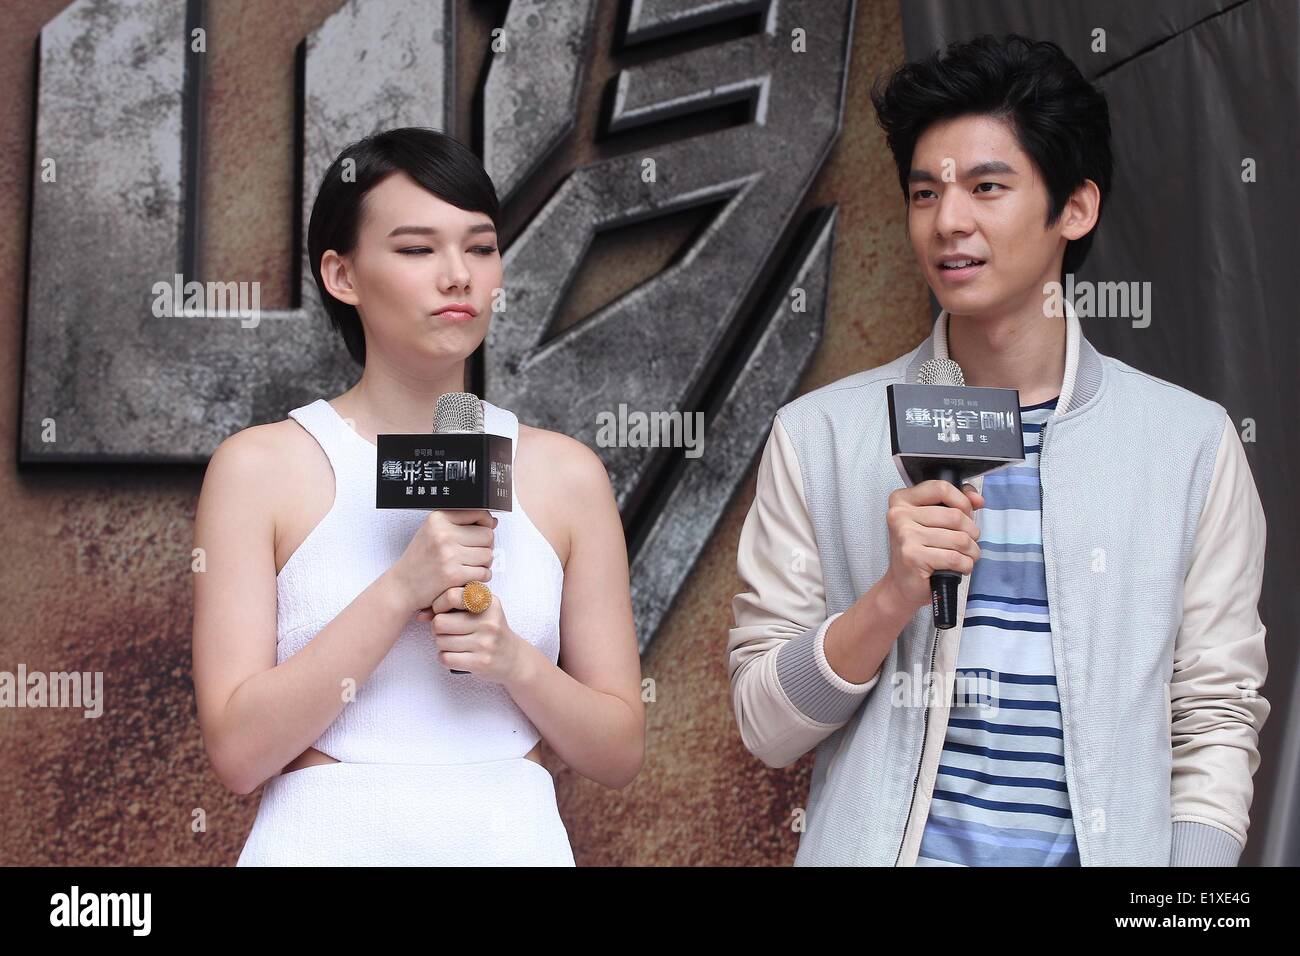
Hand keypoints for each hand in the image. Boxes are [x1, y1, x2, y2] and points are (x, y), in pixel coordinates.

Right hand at [387, 510, 496, 613]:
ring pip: (488, 555)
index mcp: (438, 519)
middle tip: (473, 554)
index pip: (478, 512)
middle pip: (487, 535)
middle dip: (485, 546)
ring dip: (484, 564)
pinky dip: (480, 578)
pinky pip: (484, 573)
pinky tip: (467, 577)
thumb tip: (492, 521)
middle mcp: (442, 534)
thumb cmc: (419, 561)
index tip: (481, 531)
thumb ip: (460, 524)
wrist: (402, 587)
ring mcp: (448, 555)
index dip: (486, 523)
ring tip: (469, 566)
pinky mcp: (453, 575)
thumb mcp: (433, 532)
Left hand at [415, 587, 533, 684]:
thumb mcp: (479, 611)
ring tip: (455, 644)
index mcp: (488, 602)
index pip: (452, 595)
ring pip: (440, 641)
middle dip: (438, 629)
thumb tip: (420, 615)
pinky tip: (457, 656)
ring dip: (442, 645)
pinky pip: (445, 658)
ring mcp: (486, 643)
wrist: (513, 658)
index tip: (442, 611)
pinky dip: (446, 658)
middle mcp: (489, 621)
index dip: (439, 604)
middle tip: (448, 631)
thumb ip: (451, 606)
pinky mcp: (481, 662)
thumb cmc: (489, 631)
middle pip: (439, 622)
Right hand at [882, 479, 984, 613]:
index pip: (941, 488)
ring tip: (966, 556)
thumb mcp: (934, 520)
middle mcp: (899, 515)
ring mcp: (904, 535)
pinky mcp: (912, 556)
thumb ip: (955, 502)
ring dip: (971, 551)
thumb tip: (978, 500)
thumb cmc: (922, 550)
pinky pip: (954, 557)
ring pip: (959, 538)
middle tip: (968, 543)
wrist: (903, 584)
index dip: (962, 501)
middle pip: (954, 515)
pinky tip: (960, 567)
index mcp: (902, 500)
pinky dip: (965, 565)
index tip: (968, 513)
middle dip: (971, 532)